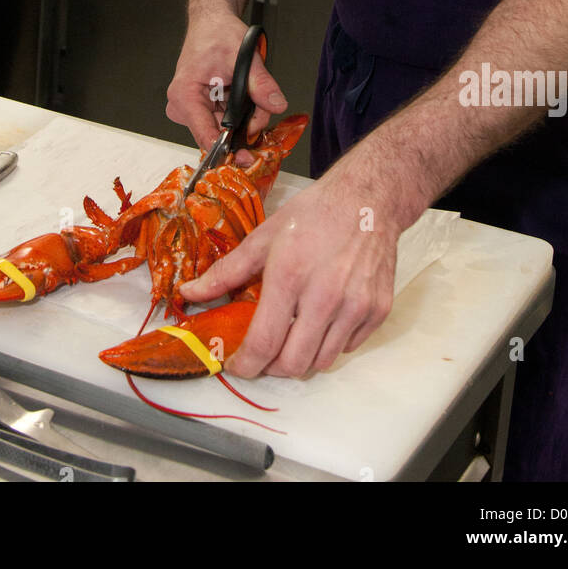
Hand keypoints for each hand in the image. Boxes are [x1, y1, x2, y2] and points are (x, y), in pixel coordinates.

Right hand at [165, 12, 287, 158]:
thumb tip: (275, 104)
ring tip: (254, 95)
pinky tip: (246, 98)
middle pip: (219, 134)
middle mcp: (183, 106)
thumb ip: (260, 83)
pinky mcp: (201, 108)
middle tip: (263, 107)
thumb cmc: (216, 33)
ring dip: (245, 118)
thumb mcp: (243, 55)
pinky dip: (240, 113)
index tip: (248, 155)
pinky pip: (224, 120)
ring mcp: (192, 109)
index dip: (229, 148)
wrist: (212, 23)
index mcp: (185, 95)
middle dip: (246, 125)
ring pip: (225, 129)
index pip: (205, 136)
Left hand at [179, 165, 398, 377]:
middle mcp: (325, 297)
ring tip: (292, 336)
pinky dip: (330, 344)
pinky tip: (322, 321)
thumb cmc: (314, 214)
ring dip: (301, 358)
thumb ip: (227, 270)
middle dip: (271, 367)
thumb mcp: (265, 236)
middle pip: (293, 364)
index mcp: (290, 276)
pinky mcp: (377, 310)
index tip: (237, 364)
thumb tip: (190, 292)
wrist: (368, 200)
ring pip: (322, 362)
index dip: (245, 364)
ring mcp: (356, 306)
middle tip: (263, 353)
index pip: (264, 343)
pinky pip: (348, 348)